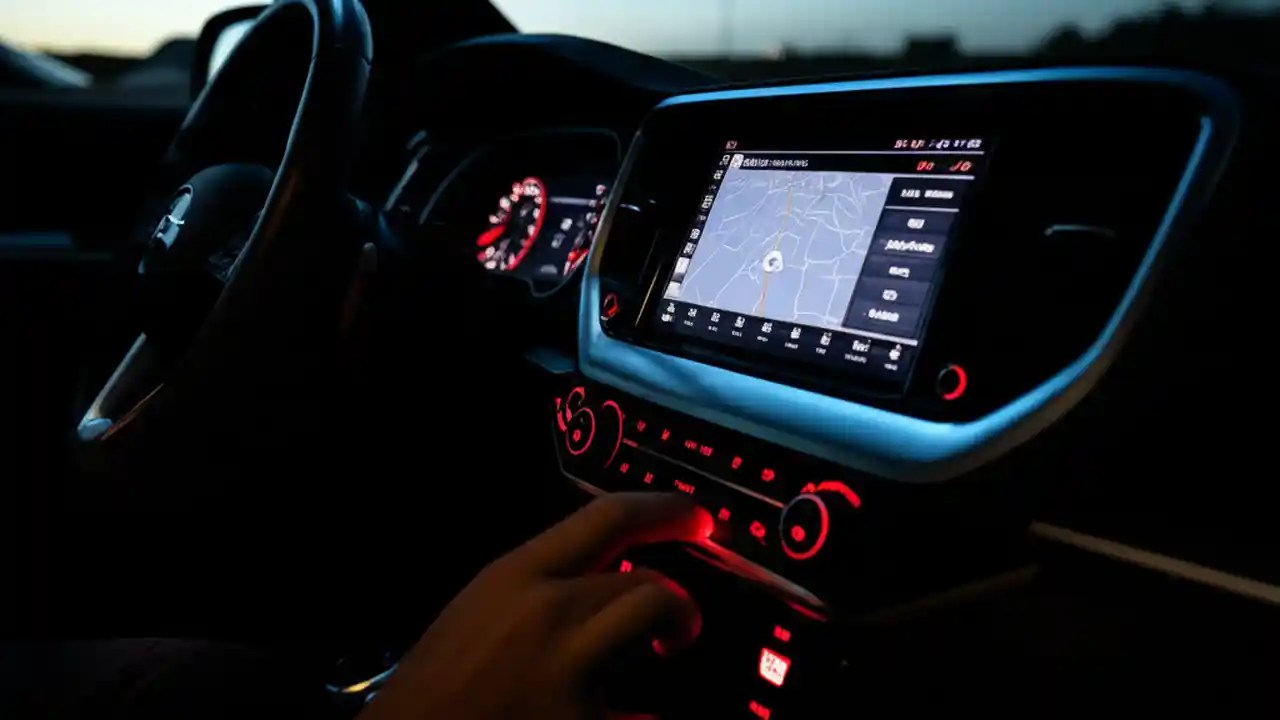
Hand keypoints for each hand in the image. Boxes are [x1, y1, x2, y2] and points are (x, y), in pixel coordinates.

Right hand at [357, 493, 712, 719]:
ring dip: (678, 626)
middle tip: (676, 621)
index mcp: (515, 577)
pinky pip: (645, 705)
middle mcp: (547, 614)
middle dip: (676, 598)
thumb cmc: (435, 690)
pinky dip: (650, 706)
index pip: (607, 518)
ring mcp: (568, 670)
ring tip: (669, 649)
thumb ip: (538, 591)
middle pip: (645, 580)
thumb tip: (600, 585)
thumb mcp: (481, 611)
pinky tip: (639, 710)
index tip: (696, 517)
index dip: (663, 509)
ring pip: (655, 615)